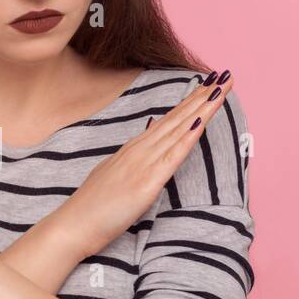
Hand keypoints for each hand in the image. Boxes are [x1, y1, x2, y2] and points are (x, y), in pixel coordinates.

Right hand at [56, 72, 235, 256]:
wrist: (74, 224)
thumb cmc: (92, 206)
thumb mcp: (112, 173)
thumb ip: (131, 156)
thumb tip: (147, 135)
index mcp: (134, 148)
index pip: (168, 119)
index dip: (190, 100)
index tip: (208, 84)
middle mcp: (140, 150)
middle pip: (178, 117)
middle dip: (203, 96)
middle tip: (224, 74)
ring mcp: (143, 163)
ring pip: (179, 130)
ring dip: (202, 108)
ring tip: (220, 88)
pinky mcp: (147, 182)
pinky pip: (173, 156)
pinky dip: (188, 137)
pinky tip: (201, 122)